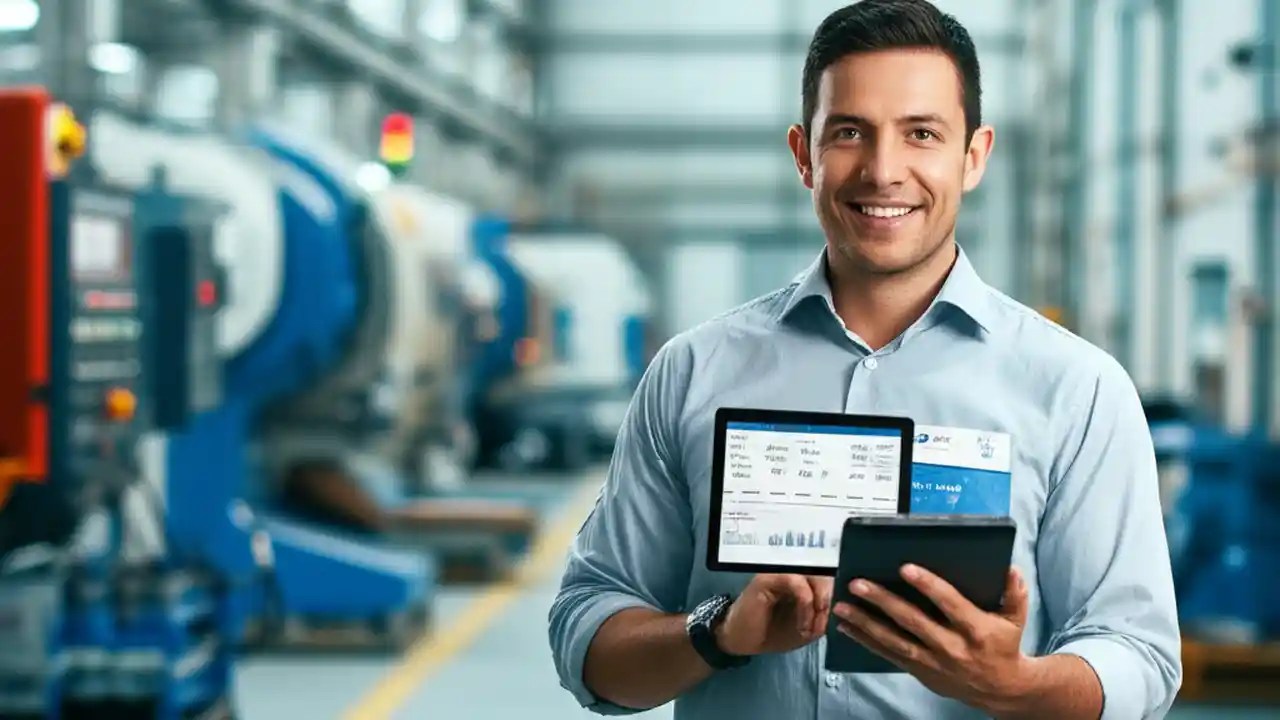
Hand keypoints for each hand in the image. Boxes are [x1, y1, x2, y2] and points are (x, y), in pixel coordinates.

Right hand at [716, 574, 832, 656]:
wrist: (741, 640)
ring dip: (818, 604)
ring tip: (811, 628)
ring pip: (813, 575)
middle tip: (823, 624)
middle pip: (825, 573)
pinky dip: (805, 604)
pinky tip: (801, 624)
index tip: (837, 617)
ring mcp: (780, 572)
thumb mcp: (806, 629)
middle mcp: (793, 571)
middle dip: (830, 600)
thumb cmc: (772, 633)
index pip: (829, 576)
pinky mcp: (768, 578)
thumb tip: (838, 609)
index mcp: (803, 580)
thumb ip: (822, 616)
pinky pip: (796, 581)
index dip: (837, 594)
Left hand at [831, 565, 1038, 715]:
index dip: (928, 585)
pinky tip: (847, 627)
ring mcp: (934, 662)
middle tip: (858, 584)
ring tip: (843, 605)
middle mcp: (952, 647)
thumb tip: (1007, 567)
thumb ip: (1014, 591)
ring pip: (894, 641)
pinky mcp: (921, 671)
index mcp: (976, 630)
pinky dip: (866, 641)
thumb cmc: (1004, 645)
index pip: (950, 604)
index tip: (905, 568)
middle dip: (883, 601)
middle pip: (913, 621)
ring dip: (865, 623)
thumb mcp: (1016, 618)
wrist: (1001, 689)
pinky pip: (889, 655)